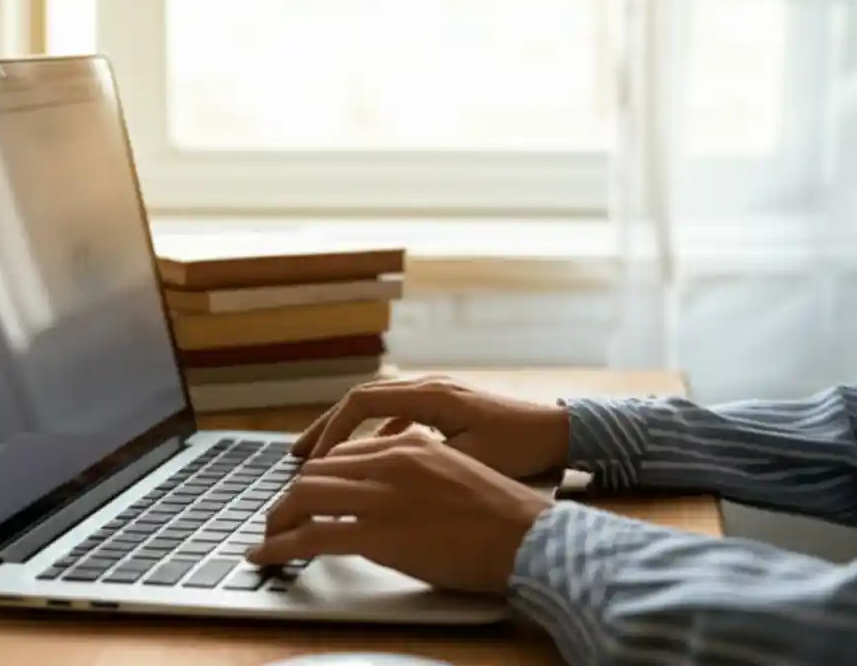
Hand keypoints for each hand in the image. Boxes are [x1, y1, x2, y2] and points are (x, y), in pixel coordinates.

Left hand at [248, 431, 552, 593]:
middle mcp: (391, 461)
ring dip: (278, 518)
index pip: (345, 452)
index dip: (318, 474)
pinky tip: (264, 556)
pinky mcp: (377, 533)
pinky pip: (311, 535)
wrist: (526, 537)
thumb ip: (420, 467)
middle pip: (319, 470)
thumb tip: (394, 484)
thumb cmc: (502, 514)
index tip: (306, 492)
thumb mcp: (458, 470)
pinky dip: (279, 546)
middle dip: (291, 496)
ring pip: (305, 496)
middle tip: (277, 518)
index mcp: (411, 444)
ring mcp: (383, 496)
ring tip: (267, 538)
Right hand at [292, 376, 571, 478]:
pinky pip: (397, 414)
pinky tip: (365, 459)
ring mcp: (437, 394)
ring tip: (321, 458)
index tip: (312, 458)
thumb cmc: (520, 448)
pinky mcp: (446, 407)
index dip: (333, 429)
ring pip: (378, 407)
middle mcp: (430, 386)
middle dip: (327, 427)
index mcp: (431, 395)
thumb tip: (375, 469)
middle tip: (297, 455)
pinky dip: (374, 433)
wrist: (560, 433)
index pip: (364, 400)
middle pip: (363, 399)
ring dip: (349, 430)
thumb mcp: (469, 458)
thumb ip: (423, 457)